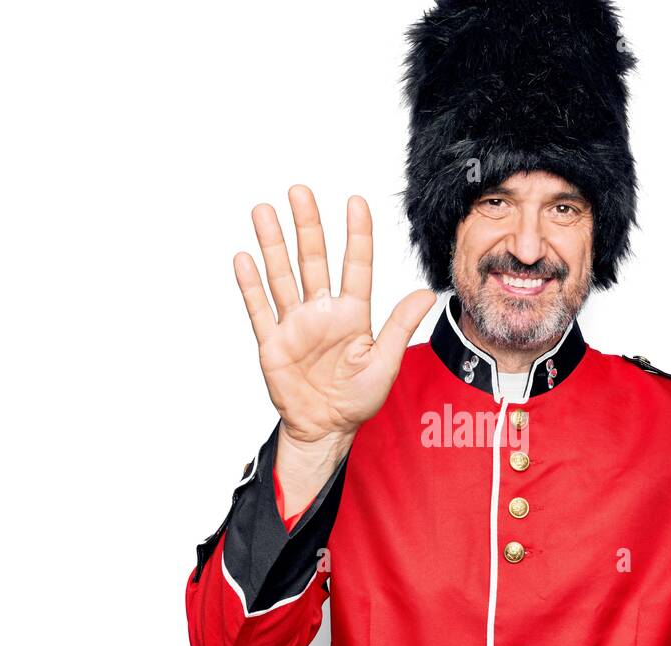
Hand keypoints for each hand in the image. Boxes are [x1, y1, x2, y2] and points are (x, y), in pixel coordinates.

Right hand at [234, 185, 435, 447]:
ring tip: (264, 211)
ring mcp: (295, 325)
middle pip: (313, 260)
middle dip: (306, 226)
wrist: (325, 428)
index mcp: (352, 314)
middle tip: (299, 191)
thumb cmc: (358, 399)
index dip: (356, 234)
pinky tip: (244, 258)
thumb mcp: (384, 362)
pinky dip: (251, 285)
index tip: (355, 201)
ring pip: (282, 276)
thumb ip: (400, 326)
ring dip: (273, 244)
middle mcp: (321, 312)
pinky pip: (260, 309)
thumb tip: (427, 293)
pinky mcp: (272, 343)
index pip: (356, 265)